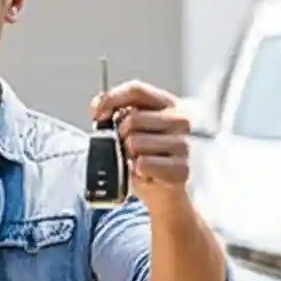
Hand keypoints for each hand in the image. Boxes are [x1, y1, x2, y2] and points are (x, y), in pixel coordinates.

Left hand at [90, 79, 192, 207]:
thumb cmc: (148, 155)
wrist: (165, 190)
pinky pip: (143, 164)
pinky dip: (139, 171)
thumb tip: (98, 107)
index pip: (136, 90)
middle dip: (121, 135)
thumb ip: (117, 110)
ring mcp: (183, 145)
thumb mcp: (133, 127)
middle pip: (133, 118)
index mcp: (169, 104)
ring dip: (130, 156)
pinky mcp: (181, 168)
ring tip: (139, 161)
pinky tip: (147, 173)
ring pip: (135, 143)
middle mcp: (181, 120)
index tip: (97, 114)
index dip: (111, 99)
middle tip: (128, 148)